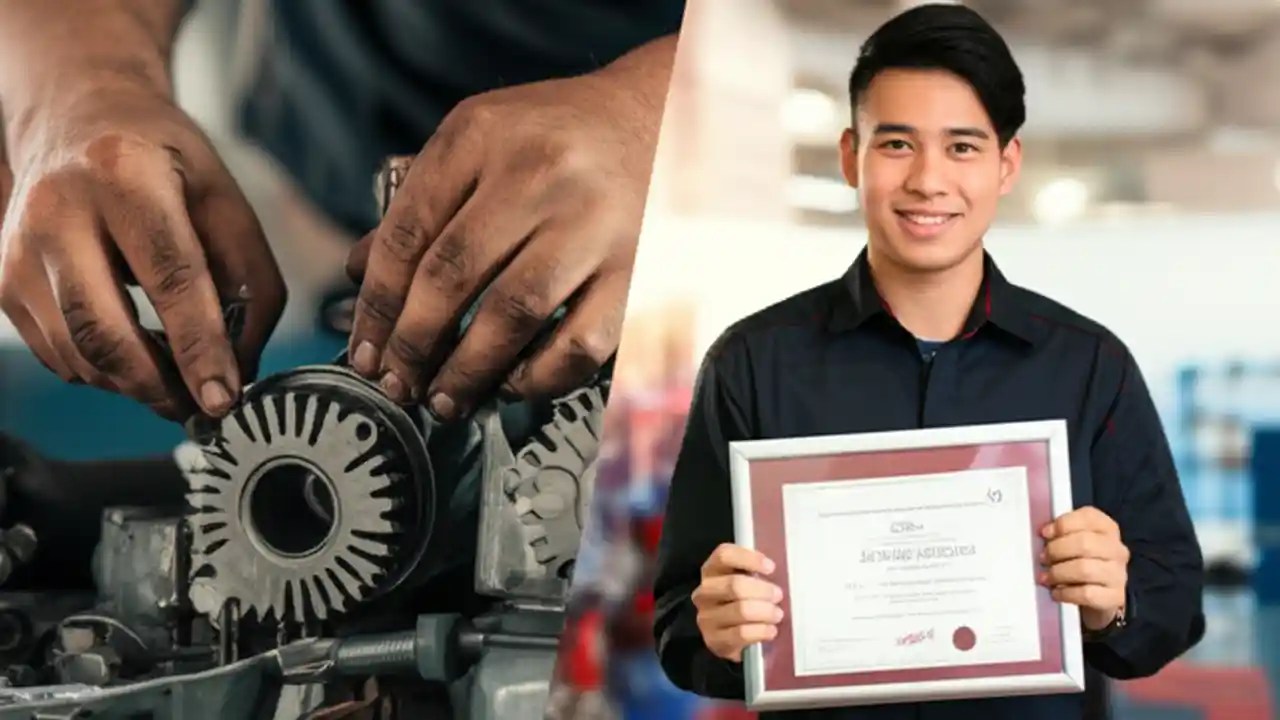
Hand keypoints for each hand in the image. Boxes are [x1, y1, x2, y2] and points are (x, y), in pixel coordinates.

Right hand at [0, 83, 285, 419]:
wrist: (76, 118)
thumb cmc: (161, 161)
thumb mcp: (225, 201)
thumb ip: (250, 282)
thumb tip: (242, 364)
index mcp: (125, 175)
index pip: (169, 277)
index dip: (199, 347)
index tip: (223, 398)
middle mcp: (58, 209)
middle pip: (103, 330)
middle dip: (157, 385)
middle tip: (199, 407)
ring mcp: (20, 247)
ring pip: (76, 353)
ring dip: (133, 385)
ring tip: (177, 381)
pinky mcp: (4, 280)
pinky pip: (57, 353)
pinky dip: (105, 371)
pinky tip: (138, 356)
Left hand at [346, 46, 669, 420]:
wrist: (663, 117)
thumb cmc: (558, 136)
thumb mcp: (481, 139)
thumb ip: (422, 199)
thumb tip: (362, 274)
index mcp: (482, 135)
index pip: (407, 232)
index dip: (376, 304)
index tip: (364, 351)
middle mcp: (536, 174)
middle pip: (451, 277)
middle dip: (413, 345)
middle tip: (397, 384)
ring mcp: (591, 222)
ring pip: (512, 315)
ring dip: (468, 372)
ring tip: (444, 401)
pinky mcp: (636, 267)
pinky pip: (580, 342)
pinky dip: (540, 376)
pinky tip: (514, 385)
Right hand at [692, 543, 784, 662]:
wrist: (727, 636)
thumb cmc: (742, 601)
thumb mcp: (745, 581)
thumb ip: (756, 572)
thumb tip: (781, 573)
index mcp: (711, 570)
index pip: (724, 555)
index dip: (749, 558)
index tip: (771, 567)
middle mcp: (704, 592)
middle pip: (735, 585)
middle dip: (762, 590)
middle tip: (778, 595)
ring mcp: (706, 617)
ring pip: (740, 610)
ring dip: (765, 612)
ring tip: (777, 614)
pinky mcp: (714, 640)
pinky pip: (742, 633)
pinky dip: (761, 631)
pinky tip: (771, 630)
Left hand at [1039, 506, 1129, 630]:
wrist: (1100, 594)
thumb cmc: (1081, 561)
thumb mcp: (1073, 541)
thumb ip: (1061, 533)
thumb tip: (1043, 533)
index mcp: (1107, 528)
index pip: (1088, 517)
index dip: (1062, 524)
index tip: (1044, 533)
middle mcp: (1117, 549)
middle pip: (1084, 543)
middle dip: (1057, 550)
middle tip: (1043, 558)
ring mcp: (1118, 574)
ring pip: (1084, 569)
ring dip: (1058, 573)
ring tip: (1047, 577)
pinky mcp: (1115, 596)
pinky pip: (1086, 593)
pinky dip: (1065, 593)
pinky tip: (1056, 592)